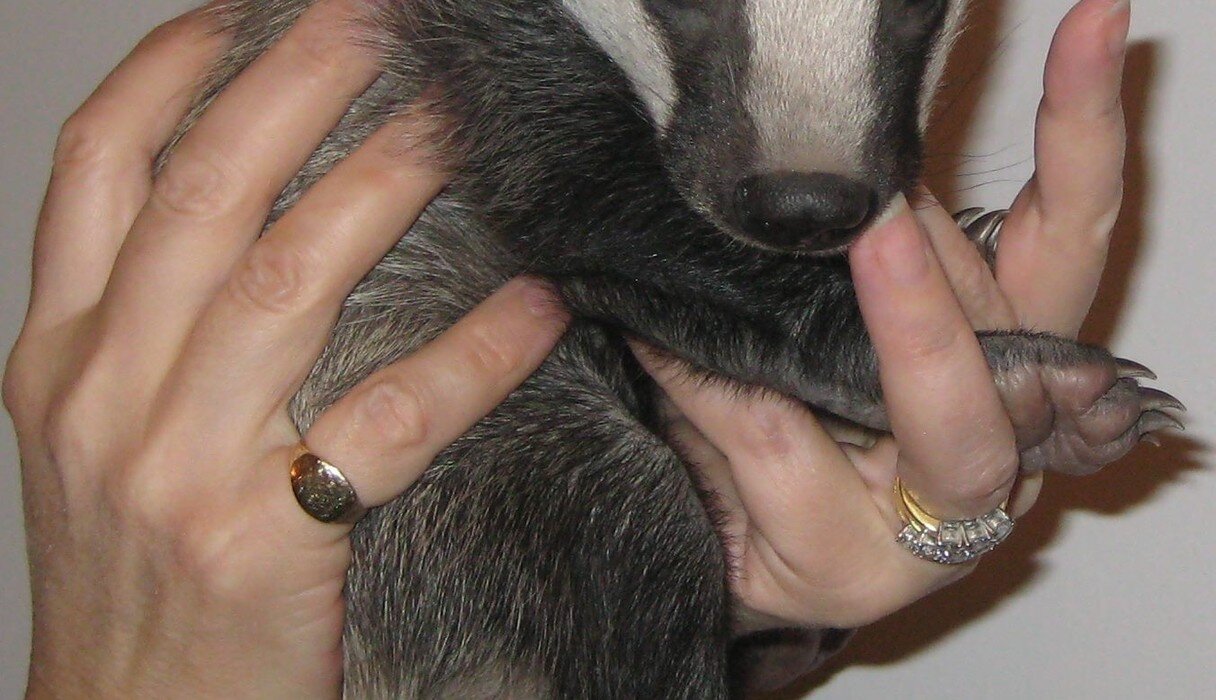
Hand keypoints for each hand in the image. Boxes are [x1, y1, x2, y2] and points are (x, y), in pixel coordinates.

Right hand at [3, 2, 567, 696]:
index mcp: (60, 355)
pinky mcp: (263, 539)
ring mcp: (177, 463)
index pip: (100, 167)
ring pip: (289, 276)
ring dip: (385, 182)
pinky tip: (536, 306)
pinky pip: (390, 417)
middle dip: (296, 82)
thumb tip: (256, 226)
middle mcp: (105, 389)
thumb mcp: (98, 438)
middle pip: (205, 191)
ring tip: (460, 123)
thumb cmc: (126, 578)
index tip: (250, 8)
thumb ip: (153, 329)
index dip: (175, 68)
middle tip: (381, 18)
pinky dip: (473, 352)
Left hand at [631, 0, 1130, 682]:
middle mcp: (999, 442)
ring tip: (749, 295)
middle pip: (997, 328)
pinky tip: (660, 347)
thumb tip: (845, 163)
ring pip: (918, 403)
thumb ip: (875, 253)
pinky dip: (710, 385)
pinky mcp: (852, 569)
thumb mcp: (836, 322)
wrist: (735, 551)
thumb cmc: (794, 426)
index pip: (1066, 235)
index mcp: (1011, 362)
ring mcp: (934, 522)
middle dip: (932, 277)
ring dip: (827, 333)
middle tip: (876, 218)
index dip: (1085, 130)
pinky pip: (777, 440)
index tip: (1099, 25)